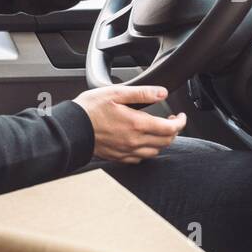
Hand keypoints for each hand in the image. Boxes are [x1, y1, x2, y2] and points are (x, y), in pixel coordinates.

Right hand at [72, 84, 186, 163]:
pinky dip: (148, 150)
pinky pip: (141, 158)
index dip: (181, 122)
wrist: (71, 128)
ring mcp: (127, 152)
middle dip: (174, 131)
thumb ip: (142, 93)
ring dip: (162, 141)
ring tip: (159, 130)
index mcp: (137, 124)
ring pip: (155, 151)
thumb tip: (162, 93)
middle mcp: (134, 141)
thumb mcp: (116, 93)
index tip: (180, 116)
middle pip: (166, 142)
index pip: (170, 129)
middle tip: (172, 120)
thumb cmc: (89, 109)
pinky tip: (143, 141)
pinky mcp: (119, 158)